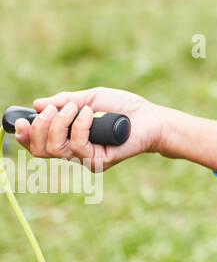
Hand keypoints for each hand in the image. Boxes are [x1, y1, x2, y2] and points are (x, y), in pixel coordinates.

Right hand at [11, 86, 165, 171]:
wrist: (151, 117)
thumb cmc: (123, 107)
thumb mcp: (90, 98)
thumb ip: (64, 100)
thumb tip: (37, 105)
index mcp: (68, 138)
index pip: (38, 144)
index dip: (24, 136)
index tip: (20, 120)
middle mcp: (74, 152)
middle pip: (40, 150)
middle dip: (39, 128)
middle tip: (53, 110)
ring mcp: (86, 159)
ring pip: (55, 150)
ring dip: (58, 124)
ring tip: (75, 108)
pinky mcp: (98, 162)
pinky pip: (77, 147)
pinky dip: (79, 126)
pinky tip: (88, 114)